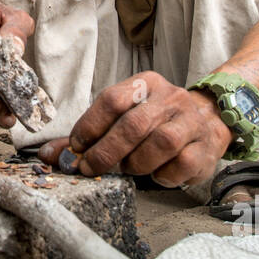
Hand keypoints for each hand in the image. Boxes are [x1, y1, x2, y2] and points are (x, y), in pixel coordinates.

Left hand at [38, 71, 232, 186]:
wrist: (208, 122)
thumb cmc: (155, 122)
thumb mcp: (123, 118)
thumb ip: (88, 136)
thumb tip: (49, 155)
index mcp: (146, 83)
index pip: (113, 99)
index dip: (90, 125)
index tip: (76, 146)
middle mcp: (171, 98)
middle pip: (134, 124)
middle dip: (106, 151)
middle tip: (90, 167)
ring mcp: (191, 122)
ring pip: (160, 143)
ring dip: (136, 163)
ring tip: (129, 168)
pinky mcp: (205, 147)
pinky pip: (180, 165)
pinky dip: (162, 175)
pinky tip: (156, 173)